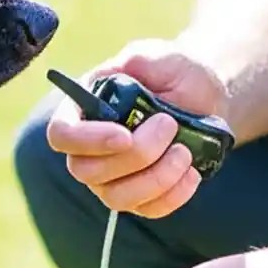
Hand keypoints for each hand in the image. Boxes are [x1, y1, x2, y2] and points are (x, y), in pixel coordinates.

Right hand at [46, 39, 227, 217]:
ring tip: (184, 152)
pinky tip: (192, 173)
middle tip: (169, 125)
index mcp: (83, 109)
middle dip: (135, 156)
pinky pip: (147, 210)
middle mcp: (89, 148)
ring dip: (155, 179)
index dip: (87, 141)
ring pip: (116, 198)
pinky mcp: (140, 197)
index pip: (62, 134)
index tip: (125, 135)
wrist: (206, 98)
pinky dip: (172, 196)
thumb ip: (140, 60)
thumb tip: (124, 71)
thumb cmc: (176, 73)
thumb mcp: (161, 57)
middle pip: (87, 171)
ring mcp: (111, 177)